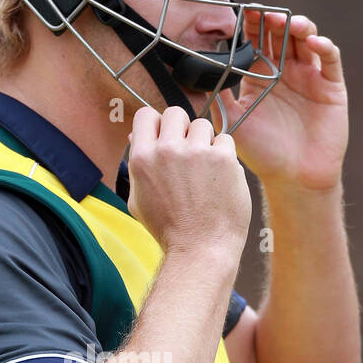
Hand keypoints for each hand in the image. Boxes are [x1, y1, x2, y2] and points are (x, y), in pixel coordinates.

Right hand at [126, 105, 250, 255]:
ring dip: (204, 142)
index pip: (146, 115)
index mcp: (143, 158)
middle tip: (188, 154)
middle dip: (182, 130)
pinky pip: (225, 140)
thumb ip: (137, 165)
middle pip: (175, 113)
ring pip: (202, 125)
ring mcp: (197, 152)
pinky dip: (224, 155)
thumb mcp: (139, 199)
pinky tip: (220, 177)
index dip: (157, 124)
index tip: (165, 137)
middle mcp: (168, 150)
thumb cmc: (168, 229)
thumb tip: (137, 136)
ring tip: (205, 171)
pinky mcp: (223, 158)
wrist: (200, 249)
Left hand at [214, 11, 348, 191]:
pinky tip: (313, 43)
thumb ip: (218, 100)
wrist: (295, 178)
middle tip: (265, 13)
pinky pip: (330, 59)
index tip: (244, 12)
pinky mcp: (331, 86)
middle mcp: (286, 72)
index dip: (252, 25)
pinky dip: (324, 46)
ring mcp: (310, 77)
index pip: (257, 41)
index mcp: (262, 77)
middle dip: (274, 20)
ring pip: (306, 40)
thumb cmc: (264, 154)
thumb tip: (197, 78)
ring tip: (289, 23)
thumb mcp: (234, 125)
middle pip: (282, 34)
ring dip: (299, 26)